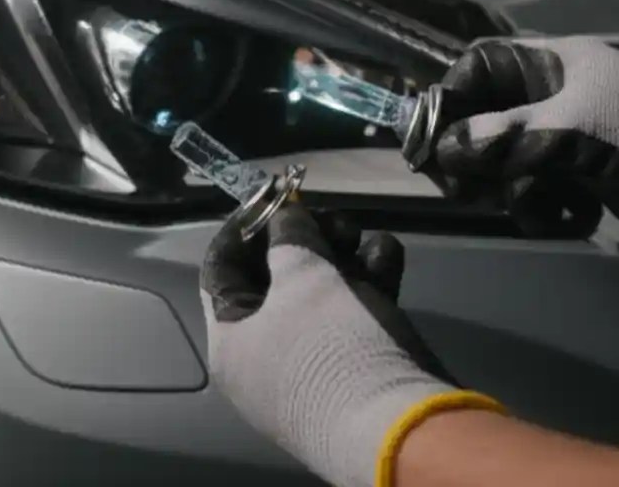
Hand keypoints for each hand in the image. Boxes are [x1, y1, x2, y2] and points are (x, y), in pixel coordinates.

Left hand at [200, 205, 503, 486]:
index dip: (243, 226)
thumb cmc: (330, 346)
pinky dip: (369, 281)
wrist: (399, 424)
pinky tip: (388, 256)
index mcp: (231, 342)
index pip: (220, 271)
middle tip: (329, 213)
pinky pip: (354, 315)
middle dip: (305, 238)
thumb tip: (285, 217)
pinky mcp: (356, 368)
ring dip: (343, 254)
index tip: (269, 194)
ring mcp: (313, 365)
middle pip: (276, 279)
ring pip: (322, 293)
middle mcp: (265, 357)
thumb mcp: (302, 278)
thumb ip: (289, 238)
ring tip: (362, 233)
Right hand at [434, 37, 618, 238]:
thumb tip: (444, 148)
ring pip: (505, 164)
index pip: (477, 67)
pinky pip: (535, 191)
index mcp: (552, 64)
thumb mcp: (576, 131)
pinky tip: (576, 217)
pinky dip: (545, 208)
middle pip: (482, 120)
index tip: (429, 142)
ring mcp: (567, 137)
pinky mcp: (581, 176)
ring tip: (546, 207)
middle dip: (476, 160)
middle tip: (471, 190)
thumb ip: (506, 137)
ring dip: (515, 193)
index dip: (449, 99)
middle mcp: (553, 95)